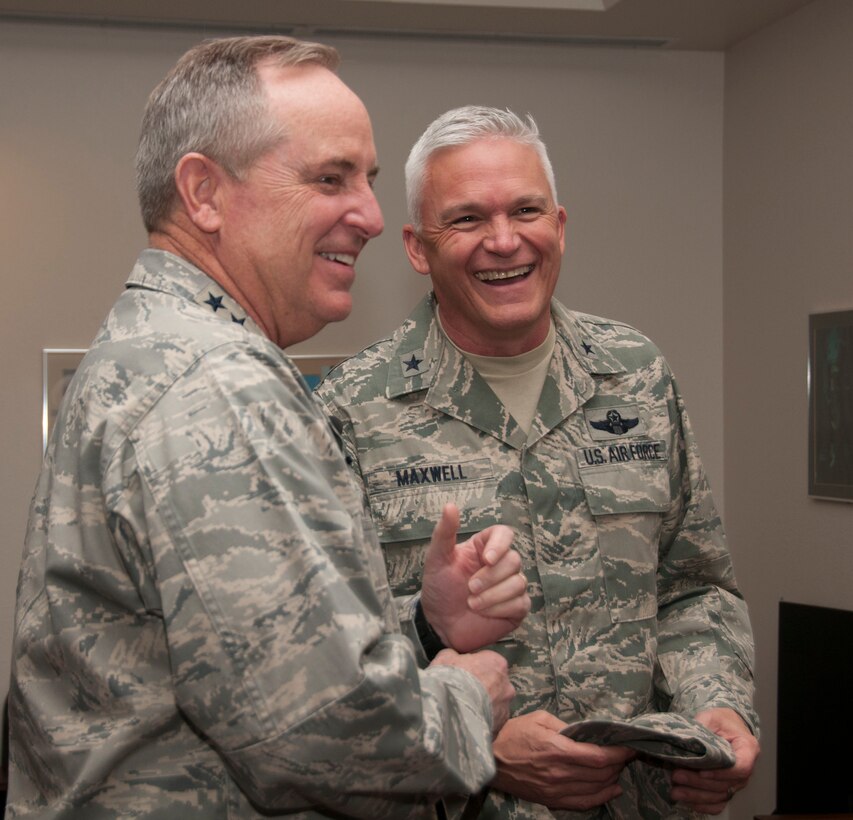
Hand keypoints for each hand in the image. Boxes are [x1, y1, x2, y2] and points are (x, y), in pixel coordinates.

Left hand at [421, 504, 529, 652]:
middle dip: (490, 576)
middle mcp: (501, 564)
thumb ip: (444, 533)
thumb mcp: (437, 559)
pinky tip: (484, 613)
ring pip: (519, 582)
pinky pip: (521, 603)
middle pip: (514, 559)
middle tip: (469, 588)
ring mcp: (511, 586)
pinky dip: (500, 608)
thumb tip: (450, 506)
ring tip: (472, 603)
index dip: (500, 545)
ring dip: (493, 595)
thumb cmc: (439, 588)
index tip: (487, 559)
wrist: (439, 624)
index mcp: (485, 547)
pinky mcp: (516, 608)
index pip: (505, 534)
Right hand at [430, 648, 514, 731]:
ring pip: (494, 706)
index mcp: (497, 663)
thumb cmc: (450, 679)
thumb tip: (454, 658)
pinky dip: (481, 723)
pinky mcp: (499, 728)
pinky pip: (490, 723)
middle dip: (483, 688)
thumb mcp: (446, 657)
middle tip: (464, 693)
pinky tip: (467, 723)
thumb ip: (454, 656)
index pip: (489, 662)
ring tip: (464, 711)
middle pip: (495, 685)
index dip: (475, 668)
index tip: (463, 674)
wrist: (450, 711)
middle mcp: (507, 686)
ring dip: (483, 707)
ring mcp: (505, 709)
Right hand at [491, 711, 633, 810]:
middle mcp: (560, 773)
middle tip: (625, 752)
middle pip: (601, 773)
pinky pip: (583, 803)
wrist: (490, 757)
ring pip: (596, 789)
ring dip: (612, 778)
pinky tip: (611, 789)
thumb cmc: (513, 733)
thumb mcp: (539, 718)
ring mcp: (556, 790)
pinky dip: (601, 797)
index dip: (619, 752)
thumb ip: (565, 726)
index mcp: (558, 750)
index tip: (630, 745)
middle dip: (618, 763)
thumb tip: (586, 732)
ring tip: (618, 767)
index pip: (599, 756)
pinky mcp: (551, 800)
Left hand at [670, 708, 759, 813]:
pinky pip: (718, 804)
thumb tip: (685, 739)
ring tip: (675, 791)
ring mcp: (736, 782)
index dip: (722, 773)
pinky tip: (686, 801)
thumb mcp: (712, 717)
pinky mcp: (726, 789)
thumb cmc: (720, 721)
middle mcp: (745, 770)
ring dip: (696, 796)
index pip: (741, 768)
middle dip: (699, 783)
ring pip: (720, 796)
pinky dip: (702, 805)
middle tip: (676, 776)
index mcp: (748, 749)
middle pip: (726, 784)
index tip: (701, 771)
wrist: (726, 726)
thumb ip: (703, 727)